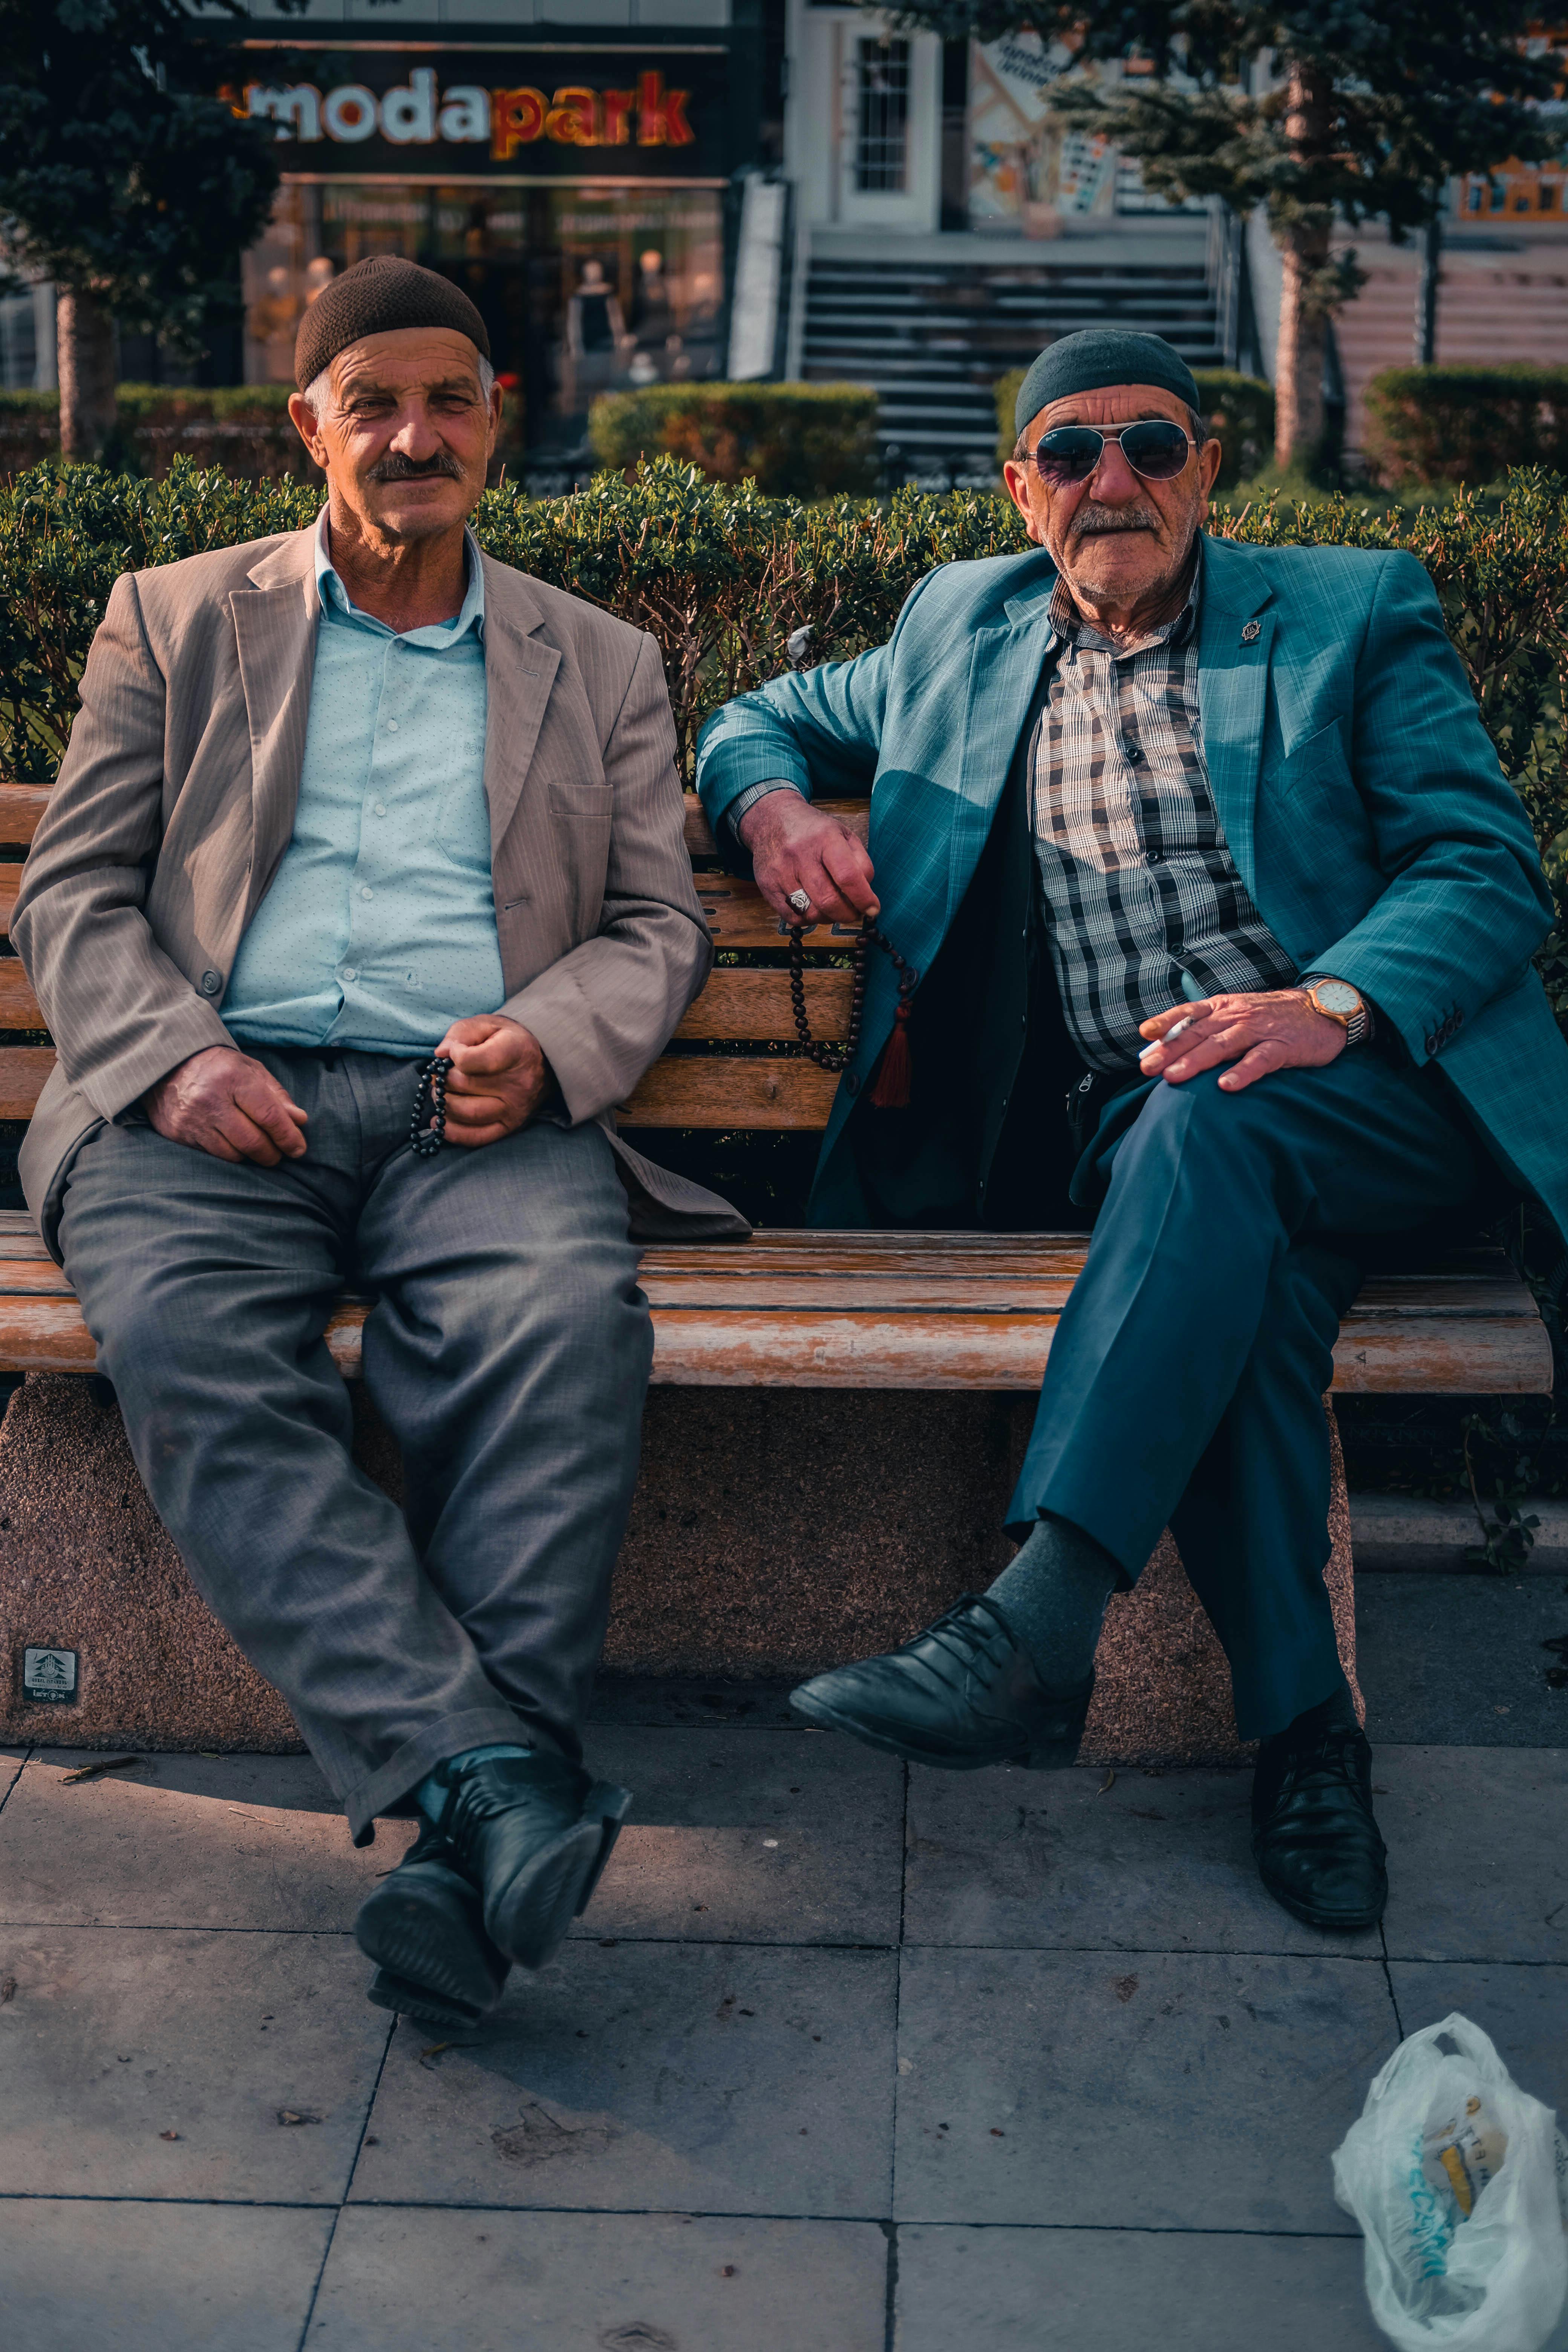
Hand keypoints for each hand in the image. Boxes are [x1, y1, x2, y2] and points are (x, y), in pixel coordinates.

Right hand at [144, 1045, 308, 1165]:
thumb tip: (299, 1121)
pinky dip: (229, 1154)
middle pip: (252, 1141)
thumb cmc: (219, 1068)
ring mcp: (191, 1119)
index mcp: (233, 1078)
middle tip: (280, 1154)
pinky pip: (212, 1156)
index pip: (268, 1116)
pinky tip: (234, 1144)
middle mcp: (210, 1099)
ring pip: (233, 1154)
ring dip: (251, 1156)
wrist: (169, 1064)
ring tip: (257, 1148)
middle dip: (272, 1153)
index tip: (298, 1149)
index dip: (288, 1137)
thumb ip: (277, 1096)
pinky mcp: (178, 1134)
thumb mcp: (251, 1070)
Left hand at [432, 1014, 552, 1147]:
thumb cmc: (508, 1040)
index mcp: (515, 1052)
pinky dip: (453, 1132)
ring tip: (442, 1093)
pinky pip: (477, 1137)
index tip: (453, 1052)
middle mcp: (519, 1084)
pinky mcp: (510, 1126)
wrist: (543, 1061)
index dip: (454, 1056)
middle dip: (444, 1079)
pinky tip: (439, 1120)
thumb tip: (441, 1054)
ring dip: (444, 1103)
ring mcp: (516, 1109)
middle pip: (465, 1085)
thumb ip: (461, 1034)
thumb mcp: (487, 1024)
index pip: (473, 1060)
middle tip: (440, 1074)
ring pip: (467, 1112)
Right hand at [737, 791, 878, 925]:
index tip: (873, 909)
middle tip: (854, 912)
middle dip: (848, 914)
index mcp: (824, 838)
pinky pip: (793, 917)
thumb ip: (860, 862)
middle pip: (828, 901)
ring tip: (833, 907)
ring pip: (811, 913)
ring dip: (829, 917)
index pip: (847, 876)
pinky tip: (814, 907)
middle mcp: (800, 855)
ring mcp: (780, 872)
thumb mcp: (843, 834)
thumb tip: (867, 896)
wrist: (771, 820)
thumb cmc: (813, 831)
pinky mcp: (767, 886)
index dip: (863, 899)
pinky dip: (809, 919)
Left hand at [1137, 989, 1347, 1092]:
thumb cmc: (1272, 1017)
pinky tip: (1227, 1085)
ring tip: (1173, 1077)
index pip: (1190, 1012)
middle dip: (1170, 1050)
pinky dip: (1243, 1071)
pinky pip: (1260, 1059)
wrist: (1322, 1009)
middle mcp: (1238, 1016)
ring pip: (1223, 1045)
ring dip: (1196, 1061)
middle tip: (1148, 1068)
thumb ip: (1207, 1029)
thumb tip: (1166, 1047)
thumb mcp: (1237, 1016)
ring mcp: (1260, 1030)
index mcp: (1224, 1008)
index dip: (1167, 1022)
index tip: (1144, 1034)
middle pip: (1199, 1033)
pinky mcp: (1282, 1046)